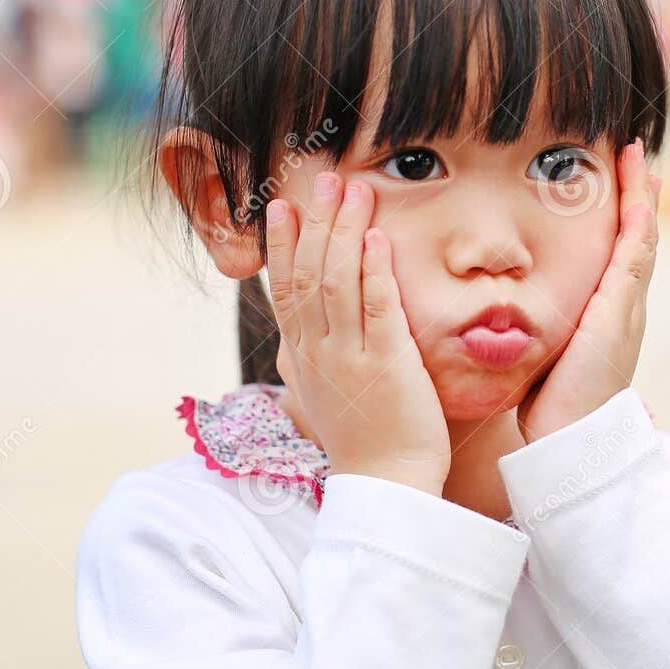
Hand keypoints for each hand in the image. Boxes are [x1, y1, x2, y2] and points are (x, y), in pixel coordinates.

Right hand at [265, 172, 450, 496]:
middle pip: (308, 275)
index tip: (282, 207)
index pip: (285, 291)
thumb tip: (295, 340)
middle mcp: (320, 353)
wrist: (386, 489)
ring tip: (352, 190)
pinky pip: (376, 308)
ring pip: (337, 283)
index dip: (284, 245)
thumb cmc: (363, 445)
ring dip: (343, 232)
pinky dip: (373, 270)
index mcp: (305, 359)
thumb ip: (310, 363)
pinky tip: (376, 237)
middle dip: (315, 223)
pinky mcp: (387, 366)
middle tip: (323, 179)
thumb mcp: (323, 399)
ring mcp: (350, 358)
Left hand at [516, 139, 661, 443]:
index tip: (618, 188)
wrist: (570, 440)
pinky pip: (636, 247)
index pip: (619, 258)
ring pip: (642, 235)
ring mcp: (627, 305)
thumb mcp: (546, 360)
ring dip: (642, 192)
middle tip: (637, 157)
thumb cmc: (551, 410)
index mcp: (608, 318)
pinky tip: (639, 181)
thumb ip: (539, 338)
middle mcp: (625, 307)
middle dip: (639, 197)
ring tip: (638, 153)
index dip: (621, 222)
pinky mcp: (620, 306)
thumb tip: (512, 329)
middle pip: (638, 239)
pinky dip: (640, 210)